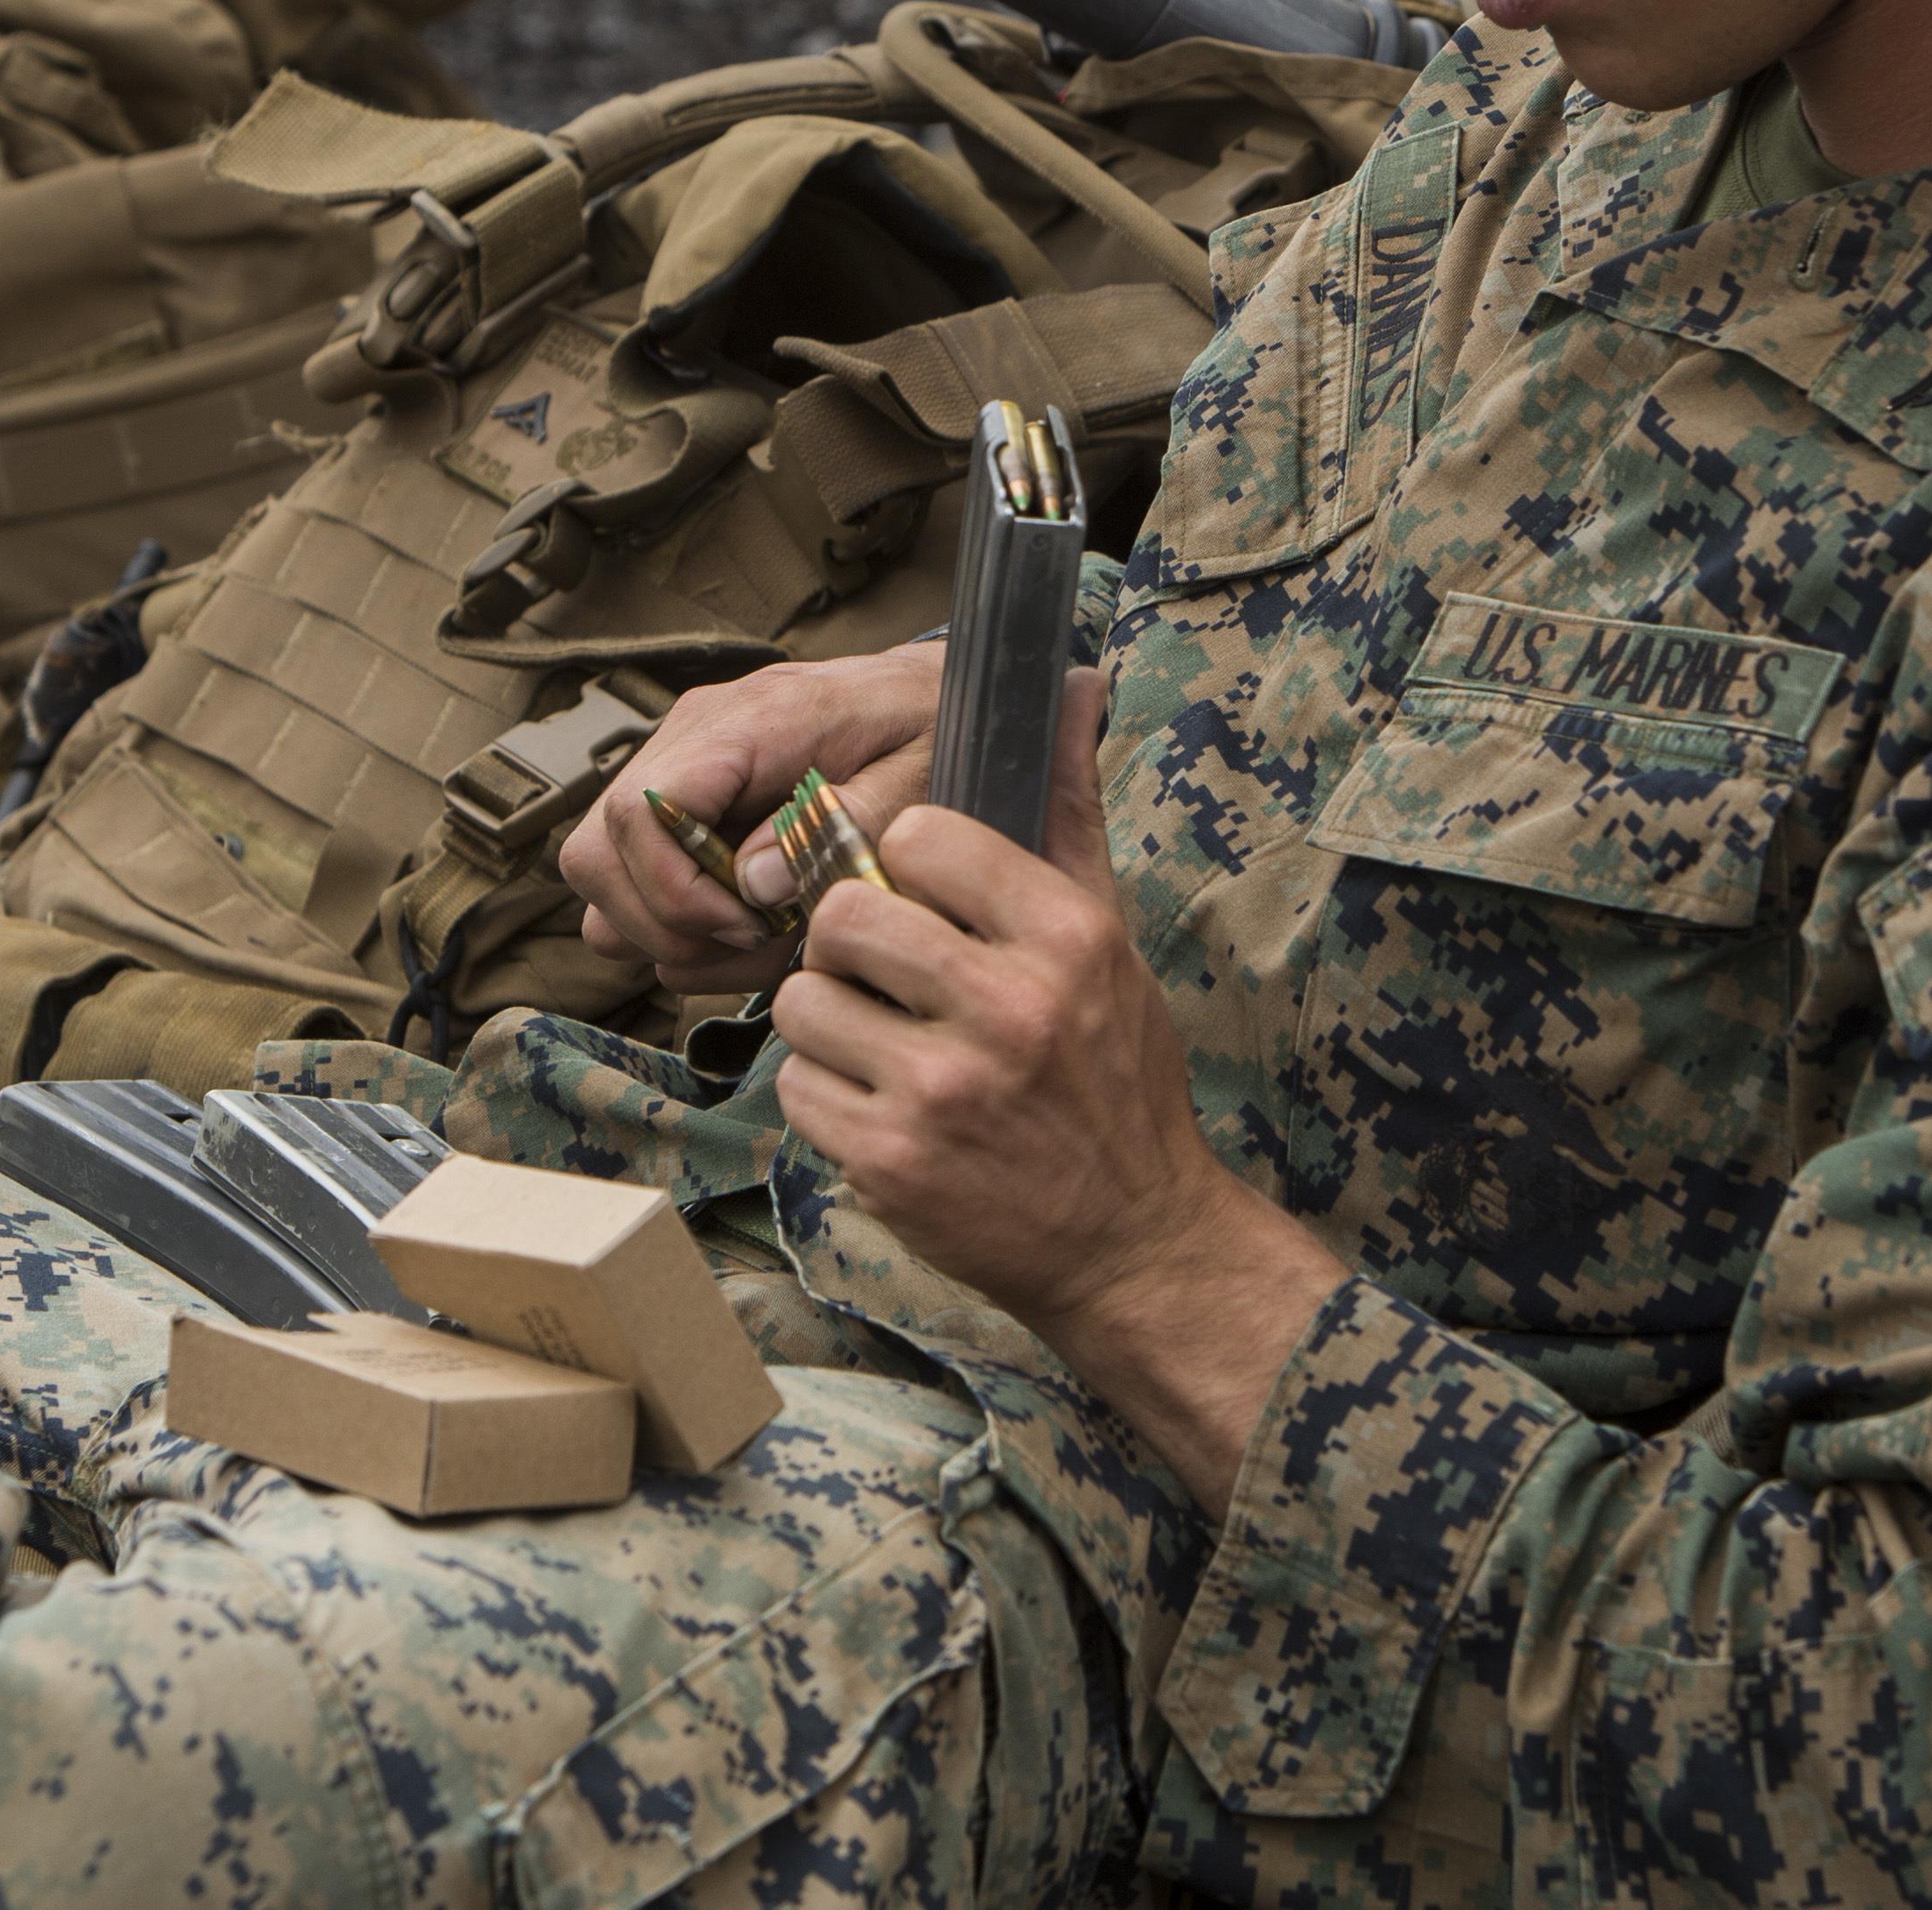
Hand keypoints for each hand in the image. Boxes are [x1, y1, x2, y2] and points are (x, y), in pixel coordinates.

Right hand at [557, 642, 943, 989]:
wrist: (941, 690)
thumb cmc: (934, 725)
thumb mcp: (922, 770)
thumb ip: (849, 819)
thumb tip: (754, 883)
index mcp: (748, 721)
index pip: (641, 813)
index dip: (677, 893)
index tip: (752, 926)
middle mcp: (693, 739)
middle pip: (596, 853)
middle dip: (667, 925)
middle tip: (757, 942)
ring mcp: (679, 771)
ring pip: (602, 877)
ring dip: (672, 936)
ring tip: (764, 941)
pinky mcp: (686, 806)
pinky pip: (634, 885)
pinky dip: (683, 927)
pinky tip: (756, 928)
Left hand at [768, 671, 1345, 1508]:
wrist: (1132, 1243)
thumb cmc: (1117, 1083)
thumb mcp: (1111, 944)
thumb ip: (1069, 820)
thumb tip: (1076, 688)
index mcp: (1065, 937)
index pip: (921, 835)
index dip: (901, 861)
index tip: (918, 897)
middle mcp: (1006, 1007)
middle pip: (842, 915)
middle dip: (848, 944)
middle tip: (884, 977)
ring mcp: (943, 1089)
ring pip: (803, 1001)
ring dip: (828, 1021)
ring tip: (881, 1044)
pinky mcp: (891, 1160)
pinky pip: (799, 1087)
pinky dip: (825, 1095)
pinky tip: (880, 1106)